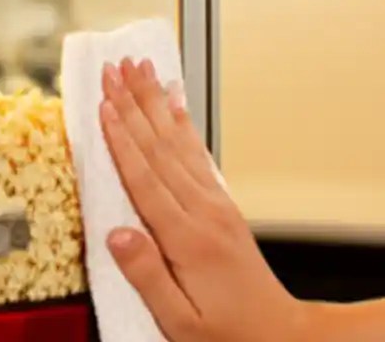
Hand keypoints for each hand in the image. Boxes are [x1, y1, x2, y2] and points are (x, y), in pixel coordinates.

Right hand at [99, 59, 314, 341]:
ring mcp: (216, 206)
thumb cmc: (229, 333)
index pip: (144, 177)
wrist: (281, 336)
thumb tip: (117, 236)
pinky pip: (198, 156)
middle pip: (159, 148)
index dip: (120, 138)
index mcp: (187, 238)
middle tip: (115, 68)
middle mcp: (204, 213)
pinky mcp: (223, 208)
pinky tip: (174, 107)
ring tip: (141, 71)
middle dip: (134, 104)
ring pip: (177, 144)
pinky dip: (184, 126)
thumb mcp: (179, 320)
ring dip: (155, 104)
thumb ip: (146, 275)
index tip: (102, 104)